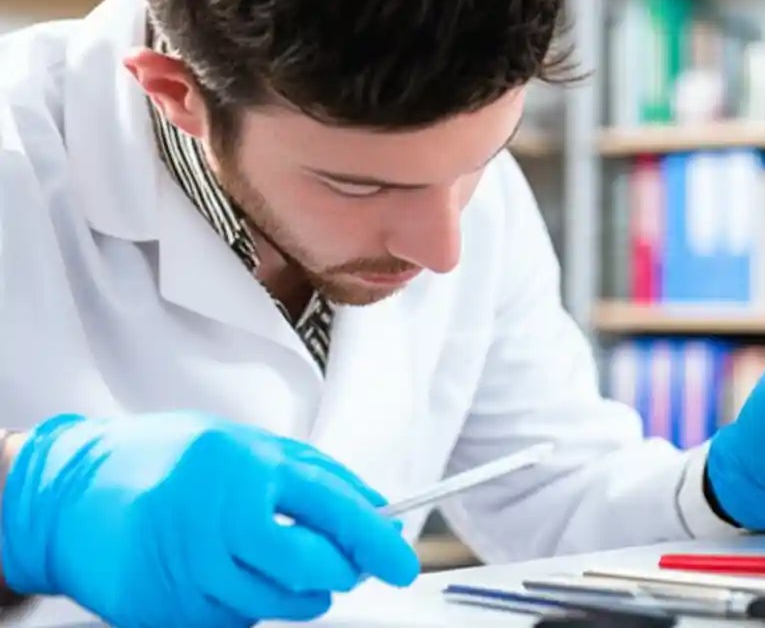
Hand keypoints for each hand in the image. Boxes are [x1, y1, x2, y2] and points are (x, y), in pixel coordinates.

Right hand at [1, 412, 419, 627]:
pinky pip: (235, 621)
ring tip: (271, 559)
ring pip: (277, 604)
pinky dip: (247, 603)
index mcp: (243, 465)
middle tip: (342, 564)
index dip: (374, 542)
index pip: (332, 509)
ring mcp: (187, 569)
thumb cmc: (167, 461)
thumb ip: (315, 475)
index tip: (402, 564)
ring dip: (296, 592)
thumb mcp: (245, 444)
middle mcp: (216, 519)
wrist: (72, 494)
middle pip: (310, 569)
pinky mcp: (166, 610)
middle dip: (339, 572)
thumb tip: (376, 511)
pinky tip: (225, 572)